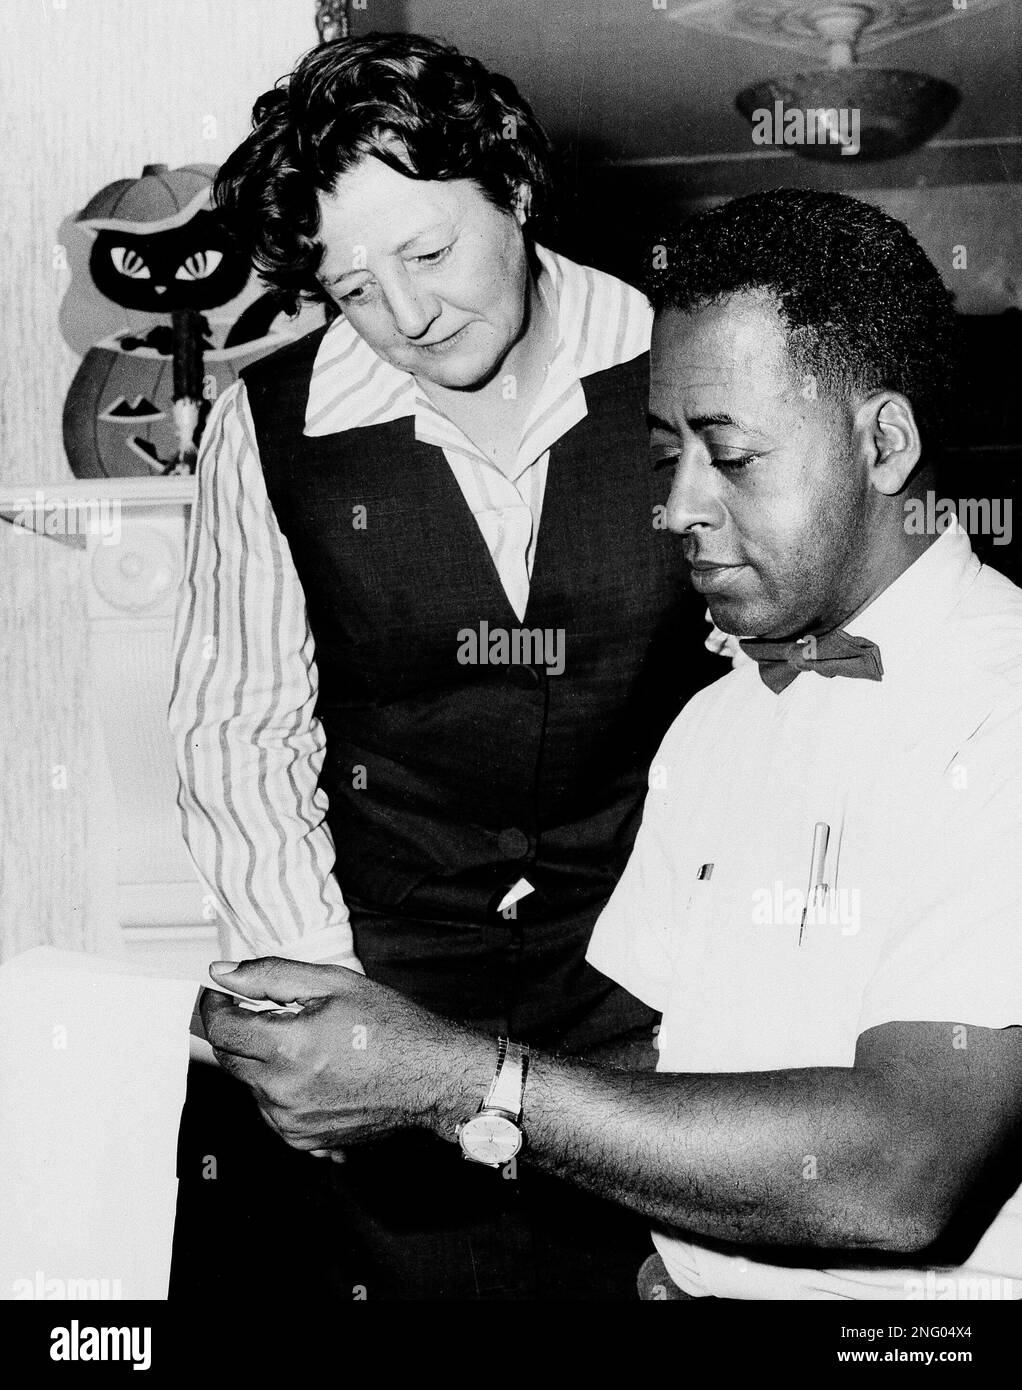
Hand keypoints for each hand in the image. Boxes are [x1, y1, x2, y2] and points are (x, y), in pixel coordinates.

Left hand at [199, 957, 472, 1154]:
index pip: (220, 1028)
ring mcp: (290, 1121)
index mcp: (286, 1047)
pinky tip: (315, 1070)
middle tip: (270, 1012)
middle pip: (229, 1057)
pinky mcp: (302, 1139)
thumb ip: (270, 975)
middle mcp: (282, 1091)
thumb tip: (222, 972)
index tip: (223, 995)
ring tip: (308, 1043)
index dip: (214, 1005)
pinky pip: (271, 1108)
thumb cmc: (390, 1027)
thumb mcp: (333, 983)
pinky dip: (280, 1087)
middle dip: (239, 1031)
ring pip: (250, 1083)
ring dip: (263, 1060)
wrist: (431, 1077)